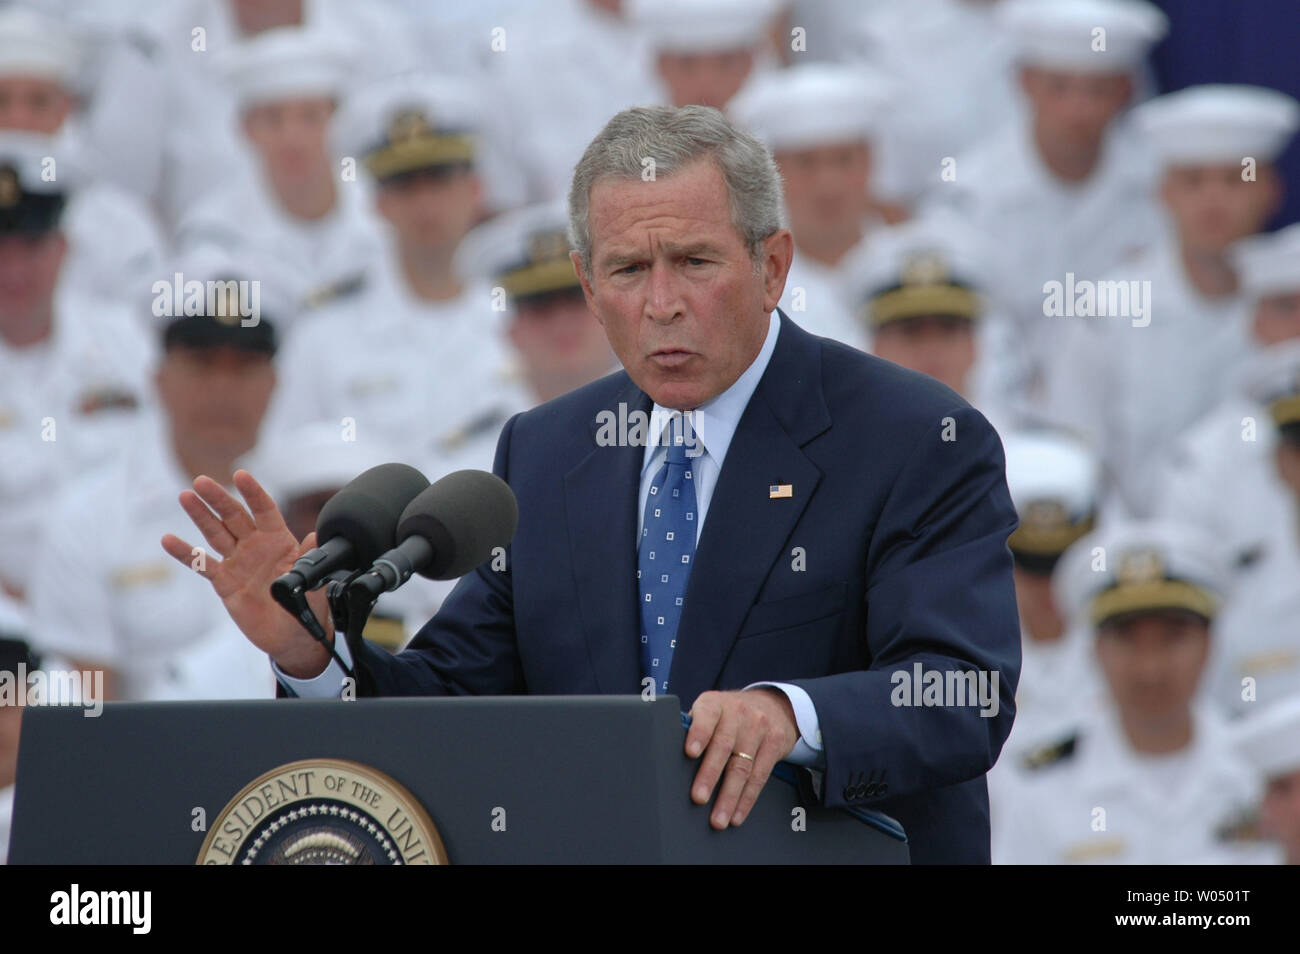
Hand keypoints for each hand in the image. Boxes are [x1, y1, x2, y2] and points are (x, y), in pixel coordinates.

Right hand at [160, 470, 332, 677]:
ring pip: (216, 533)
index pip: (265, 510)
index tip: (240, 475)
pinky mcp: (224, 581)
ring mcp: (238, 561)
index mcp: (279, 540)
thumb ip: (309, 559)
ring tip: (185, 496)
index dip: (253, 493)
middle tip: (202, 481)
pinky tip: (168, 540)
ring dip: (200, 515)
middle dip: (219, 498)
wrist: (290, 636)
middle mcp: (256, 546)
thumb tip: (315, 536)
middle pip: (234, 516)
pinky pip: (202, 564)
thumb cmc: (305, 605)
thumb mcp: (310, 582)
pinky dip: (185, 553)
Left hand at [685, 688, 798, 828]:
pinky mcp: (775, 743)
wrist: (773, 705)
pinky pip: (760, 776)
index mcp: (715, 704)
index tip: (689, 753)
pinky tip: (736, 814)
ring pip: (742, 766)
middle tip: (698, 798)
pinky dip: (746, 799)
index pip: (707, 716)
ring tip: (718, 818)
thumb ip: (694, 729)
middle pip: (723, 746)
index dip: (698, 733)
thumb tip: (670, 759)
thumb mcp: (712, 711)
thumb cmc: (729, 715)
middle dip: (710, 775)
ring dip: (729, 797)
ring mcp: (758, 728)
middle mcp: (738, 713)